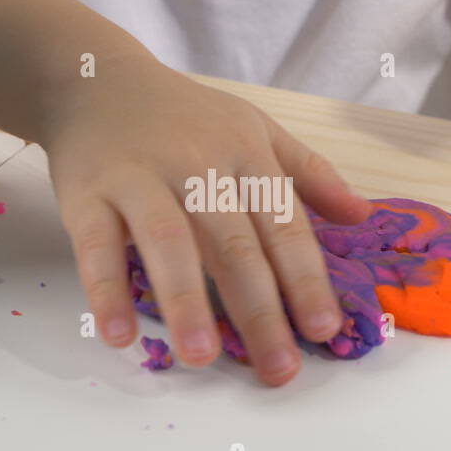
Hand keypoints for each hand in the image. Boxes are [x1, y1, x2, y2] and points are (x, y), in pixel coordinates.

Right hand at [41, 54, 371, 385]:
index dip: (305, 280)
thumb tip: (362, 215)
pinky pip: (97, 246)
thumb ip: (309, 172)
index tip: (324, 330)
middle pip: (234, 247)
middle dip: (259, 312)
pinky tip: (118, 334)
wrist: (95, 80)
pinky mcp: (88, 193)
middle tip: (276, 370)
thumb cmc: (184, 116)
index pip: (284, 227)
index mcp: (246, 156)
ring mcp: (140, 179)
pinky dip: (106, 290)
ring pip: (169, 244)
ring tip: (201, 356)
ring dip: (186, 302)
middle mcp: (198, 167)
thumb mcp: (255, 127)